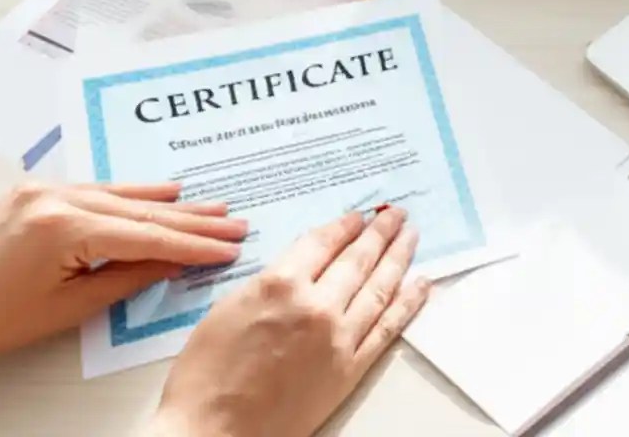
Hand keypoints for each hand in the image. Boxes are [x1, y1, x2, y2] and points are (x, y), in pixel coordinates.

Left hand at [0, 182, 244, 360]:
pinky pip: (97, 189)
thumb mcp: (70, 307)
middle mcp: (56, 198)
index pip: (147, 236)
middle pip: (141, 211)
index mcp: (64, 228)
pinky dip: (133, 194)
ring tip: (214, 207)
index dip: (194, 245)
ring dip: (170, 204)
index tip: (230, 247)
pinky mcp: (37, 191)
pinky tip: (165, 191)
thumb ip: (128, 278)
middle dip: (192, 221)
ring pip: (123, 195)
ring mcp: (44, 189)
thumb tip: (174, 262)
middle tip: (235, 223)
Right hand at [148, 208, 429, 436]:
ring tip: (412, 236)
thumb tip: (301, 267)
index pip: (323, 243)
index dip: (344, 226)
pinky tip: (421, 284)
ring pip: (380, 286)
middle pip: (358, 259)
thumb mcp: (228, 308)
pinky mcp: (351, 368)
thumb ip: (270, 283)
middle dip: (380, 232)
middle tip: (396, 214)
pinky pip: (388, 327)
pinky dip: (408, 303)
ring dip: (399, 257)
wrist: (215, 430)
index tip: (359, 216)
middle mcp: (317, 305)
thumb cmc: (207, 374)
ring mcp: (339, 337)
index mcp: (280, 284)